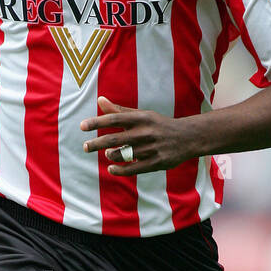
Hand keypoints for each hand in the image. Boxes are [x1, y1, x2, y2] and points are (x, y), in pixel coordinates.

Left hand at [80, 97, 198, 175]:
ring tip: (108, 154)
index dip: (97, 122)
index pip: (114, 119)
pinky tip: (111, 168)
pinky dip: (120, 170)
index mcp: (141, 118)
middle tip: (85, 147)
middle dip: (97, 143)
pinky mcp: (156, 163)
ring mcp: (151, 149)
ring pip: (123, 155)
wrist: (188, 137)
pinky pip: (133, 169)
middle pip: (115, 139)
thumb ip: (120, 111)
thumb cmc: (159, 125)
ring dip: (112, 155)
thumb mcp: (142, 115)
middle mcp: (145, 133)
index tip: (82, 126)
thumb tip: (100, 100)